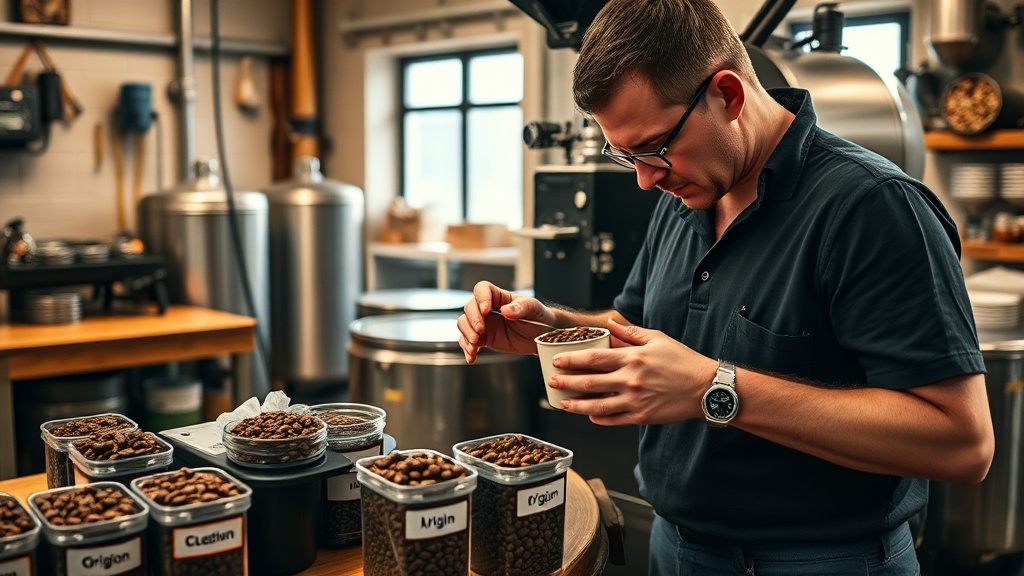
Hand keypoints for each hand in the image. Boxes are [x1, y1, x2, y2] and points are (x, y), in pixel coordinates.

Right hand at [457, 281, 555, 362]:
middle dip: (472, 320)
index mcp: (500, 297)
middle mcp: (489, 309)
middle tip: (481, 331)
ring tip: (475, 345)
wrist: (542, 338)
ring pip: (464, 323)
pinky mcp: (485, 338)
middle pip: (469, 307)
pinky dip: (467, 348)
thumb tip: (506, 310)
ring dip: (466, 334)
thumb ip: (521, 308)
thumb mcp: (534, 309)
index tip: (485, 310)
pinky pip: (468, 341)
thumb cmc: (539, 318)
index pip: (482, 289)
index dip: (481, 298)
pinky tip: (472, 356)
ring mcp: (485, 324)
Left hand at [550, 319, 717, 424]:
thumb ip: (630, 333)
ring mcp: (635, 401)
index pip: (594, 358)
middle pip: (590, 382)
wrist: (706, 388)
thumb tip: (609, 324)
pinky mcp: (641, 417)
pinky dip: (598, 418)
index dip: (572, 359)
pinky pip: (613, 420)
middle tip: (552, 381)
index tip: (557, 359)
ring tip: (563, 402)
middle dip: (567, 382)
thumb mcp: (658, 339)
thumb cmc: (683, 361)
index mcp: (633, 358)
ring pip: (597, 405)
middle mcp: (630, 380)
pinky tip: (589, 415)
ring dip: (577, 405)